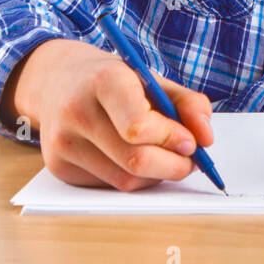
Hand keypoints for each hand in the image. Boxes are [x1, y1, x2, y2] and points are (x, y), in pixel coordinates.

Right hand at [1, 37, 215, 190]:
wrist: (57, 80)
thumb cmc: (113, 79)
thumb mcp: (150, 77)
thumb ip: (188, 102)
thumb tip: (206, 138)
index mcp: (103, 80)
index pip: (139, 126)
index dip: (171, 139)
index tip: (191, 141)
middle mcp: (75, 111)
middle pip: (135, 160)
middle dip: (173, 165)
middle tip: (189, 158)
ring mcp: (62, 143)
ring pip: (125, 180)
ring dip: (156, 175)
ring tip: (162, 155)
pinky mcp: (59, 167)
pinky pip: (109, 186)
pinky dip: (133, 179)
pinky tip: (132, 158)